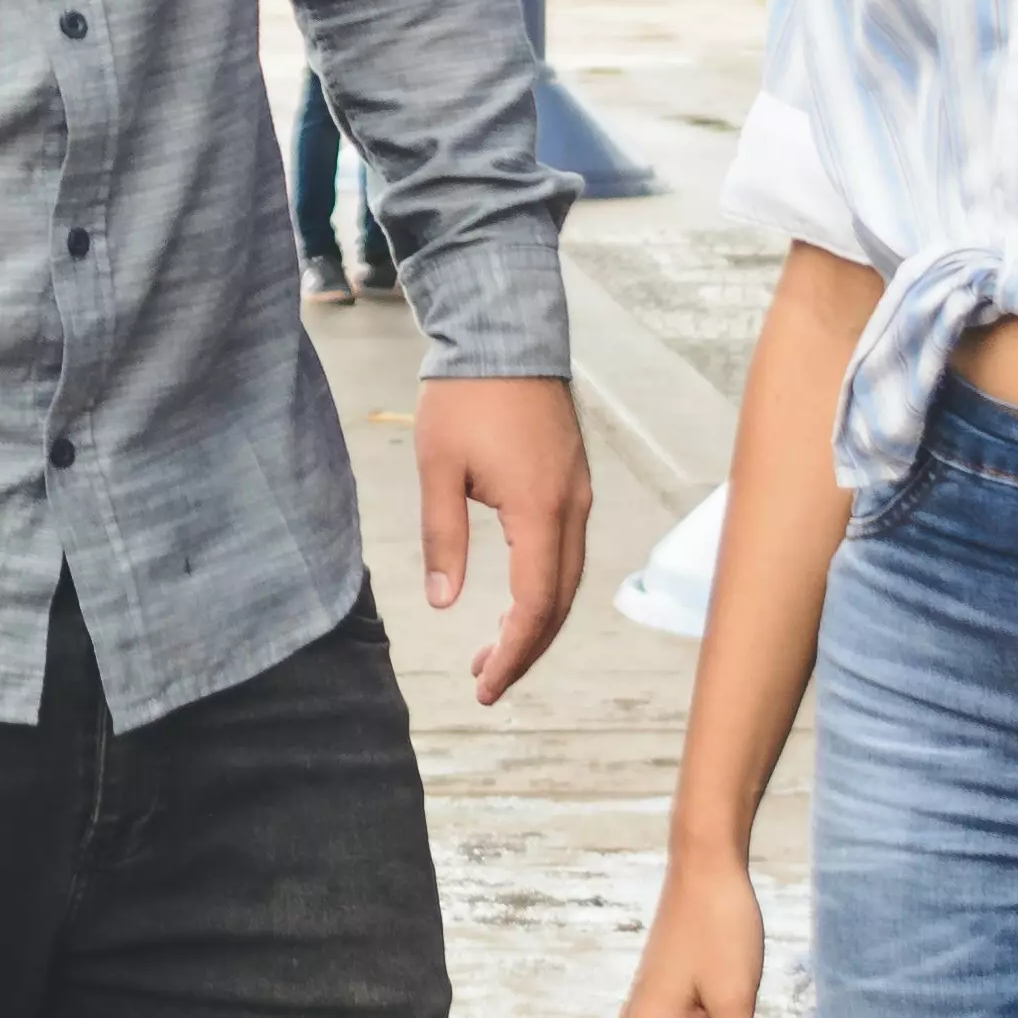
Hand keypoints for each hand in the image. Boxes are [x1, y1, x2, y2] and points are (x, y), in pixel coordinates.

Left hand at [414, 375, 590, 703]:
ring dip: (537, 620)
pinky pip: (568, 550)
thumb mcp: (438, 468)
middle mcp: (572, 507)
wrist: (504, 331)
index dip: (514, 653)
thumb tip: (445, 602)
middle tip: (485, 680)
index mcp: (540, 510)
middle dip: (525, 648)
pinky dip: (547, 587)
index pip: (536, 605)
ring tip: (495, 649)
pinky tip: (518, 598)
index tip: (486, 686)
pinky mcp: (574, 480)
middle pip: (560, 601)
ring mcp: (579, 492)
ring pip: (568, 578)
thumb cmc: (465, 395)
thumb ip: (443, 537)